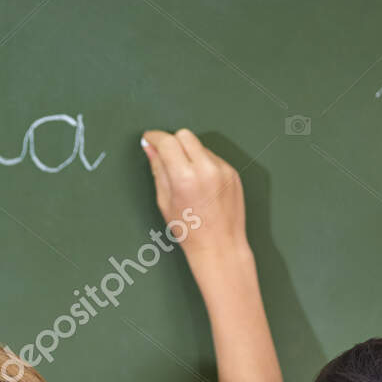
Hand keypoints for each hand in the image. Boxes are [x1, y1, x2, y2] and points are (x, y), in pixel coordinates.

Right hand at [141, 129, 248, 269]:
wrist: (220, 246)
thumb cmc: (190, 232)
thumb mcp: (165, 202)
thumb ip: (158, 170)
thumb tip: (150, 149)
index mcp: (185, 178)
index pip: (167, 142)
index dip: (154, 137)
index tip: (148, 139)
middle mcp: (206, 169)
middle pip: (184, 135)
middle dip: (172, 142)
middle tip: (165, 156)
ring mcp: (223, 169)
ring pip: (199, 145)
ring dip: (188, 153)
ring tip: (186, 178)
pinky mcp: (232, 172)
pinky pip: (213, 157)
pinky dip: (203, 163)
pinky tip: (201, 184)